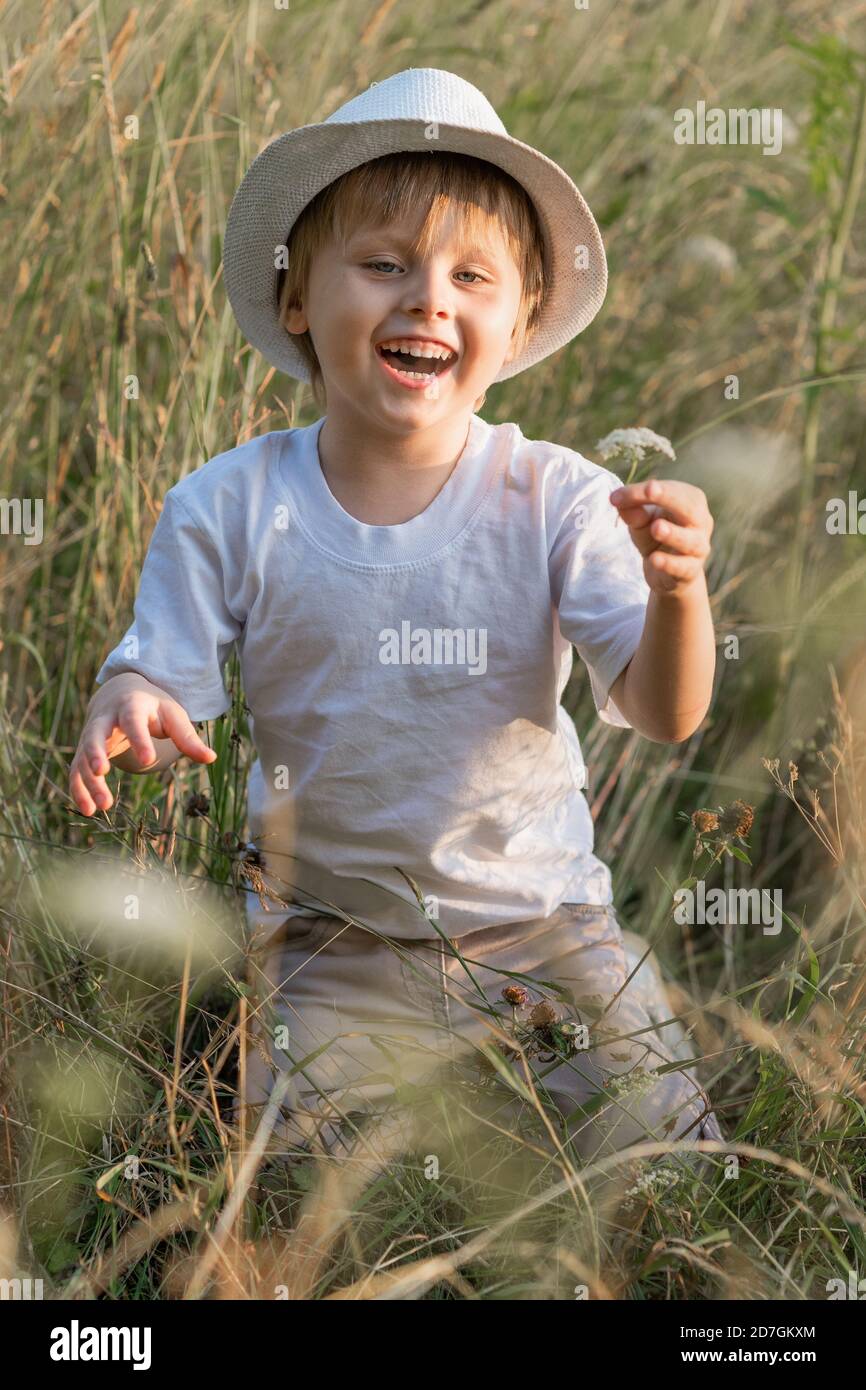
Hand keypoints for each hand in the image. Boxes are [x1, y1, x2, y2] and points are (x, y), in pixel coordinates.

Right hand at [69, 673, 216, 815]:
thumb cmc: (153, 708)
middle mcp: (105, 720)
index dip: (139, 739)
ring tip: (101, 807)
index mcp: (131, 706)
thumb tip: (211, 758)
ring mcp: (91, 735)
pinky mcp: (84, 752)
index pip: (133, 720)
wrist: (121, 694)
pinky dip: (79, 790)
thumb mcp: (173, 716)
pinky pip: (76, 771)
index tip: (148, 759)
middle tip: (102, 772)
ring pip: (83, 757)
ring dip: (88, 781)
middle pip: (95, 734)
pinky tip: (89, 810)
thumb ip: (187, 738)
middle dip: (96, 752)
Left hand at [608, 479, 712, 596]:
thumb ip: (633, 510)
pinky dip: (670, 564)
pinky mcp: (691, 571)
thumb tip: (616, 499)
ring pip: (691, 541)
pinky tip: (654, 559)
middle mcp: (701, 523)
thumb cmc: (656, 536)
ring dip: (674, 534)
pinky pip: (684, 568)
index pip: (672, 490)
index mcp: (691, 502)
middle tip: (649, 490)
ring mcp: (699, 548)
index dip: (647, 490)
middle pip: (690, 508)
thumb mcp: (642, 521)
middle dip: (669, 498)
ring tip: (656, 528)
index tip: (618, 495)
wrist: (665, 572)